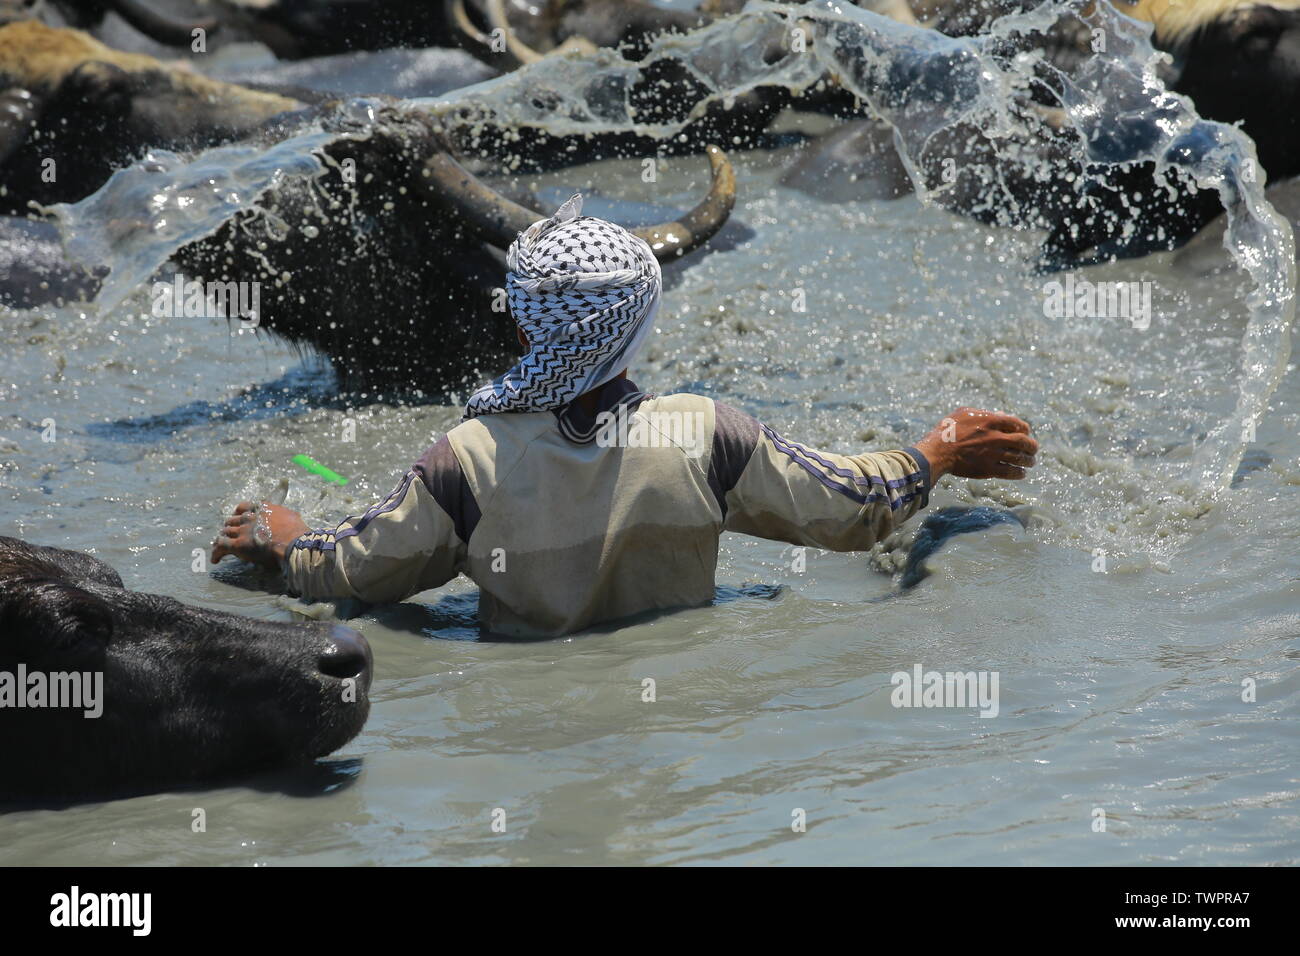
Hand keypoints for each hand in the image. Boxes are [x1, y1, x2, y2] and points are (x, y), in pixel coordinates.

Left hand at [211, 501, 310, 570]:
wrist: (294, 544)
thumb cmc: (297, 533)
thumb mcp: (292, 516)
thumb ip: (284, 515)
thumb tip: (289, 517)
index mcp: (262, 508)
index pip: (244, 507)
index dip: (239, 514)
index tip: (238, 519)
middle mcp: (249, 517)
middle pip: (232, 521)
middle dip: (230, 528)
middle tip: (230, 536)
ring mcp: (242, 530)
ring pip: (225, 533)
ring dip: (222, 540)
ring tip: (220, 547)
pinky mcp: (238, 545)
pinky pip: (221, 547)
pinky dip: (216, 553)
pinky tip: (215, 559)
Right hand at [913, 407, 1037, 480]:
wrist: (937, 452)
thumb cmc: (947, 431)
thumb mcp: (964, 413)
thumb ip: (984, 413)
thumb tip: (1001, 415)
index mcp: (991, 421)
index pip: (1018, 424)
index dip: (1025, 429)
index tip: (1025, 433)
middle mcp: (995, 437)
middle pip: (1024, 442)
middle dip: (1032, 446)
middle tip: (1034, 449)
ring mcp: (993, 454)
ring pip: (1020, 458)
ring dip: (1029, 461)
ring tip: (1031, 462)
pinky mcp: (988, 469)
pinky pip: (1010, 472)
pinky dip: (1019, 473)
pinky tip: (1021, 473)